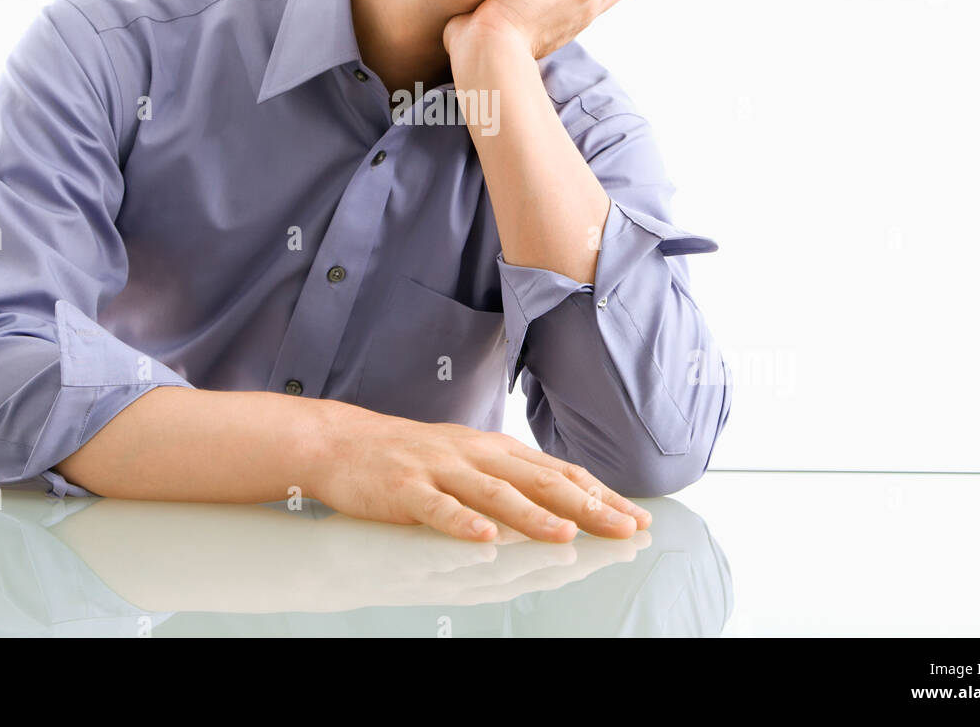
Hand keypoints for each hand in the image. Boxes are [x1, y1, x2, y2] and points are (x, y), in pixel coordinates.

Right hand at [314, 401, 652, 541]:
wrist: (344, 441)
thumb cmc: (411, 455)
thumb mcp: (469, 457)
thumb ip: (510, 477)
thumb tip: (563, 501)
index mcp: (494, 449)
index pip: (558, 472)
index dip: (600, 494)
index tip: (636, 516)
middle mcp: (474, 455)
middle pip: (539, 481)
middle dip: (587, 507)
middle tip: (624, 528)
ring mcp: (440, 470)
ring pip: (494, 493)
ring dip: (534, 515)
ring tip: (567, 534)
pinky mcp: (405, 488)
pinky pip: (437, 508)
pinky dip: (463, 522)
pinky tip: (484, 538)